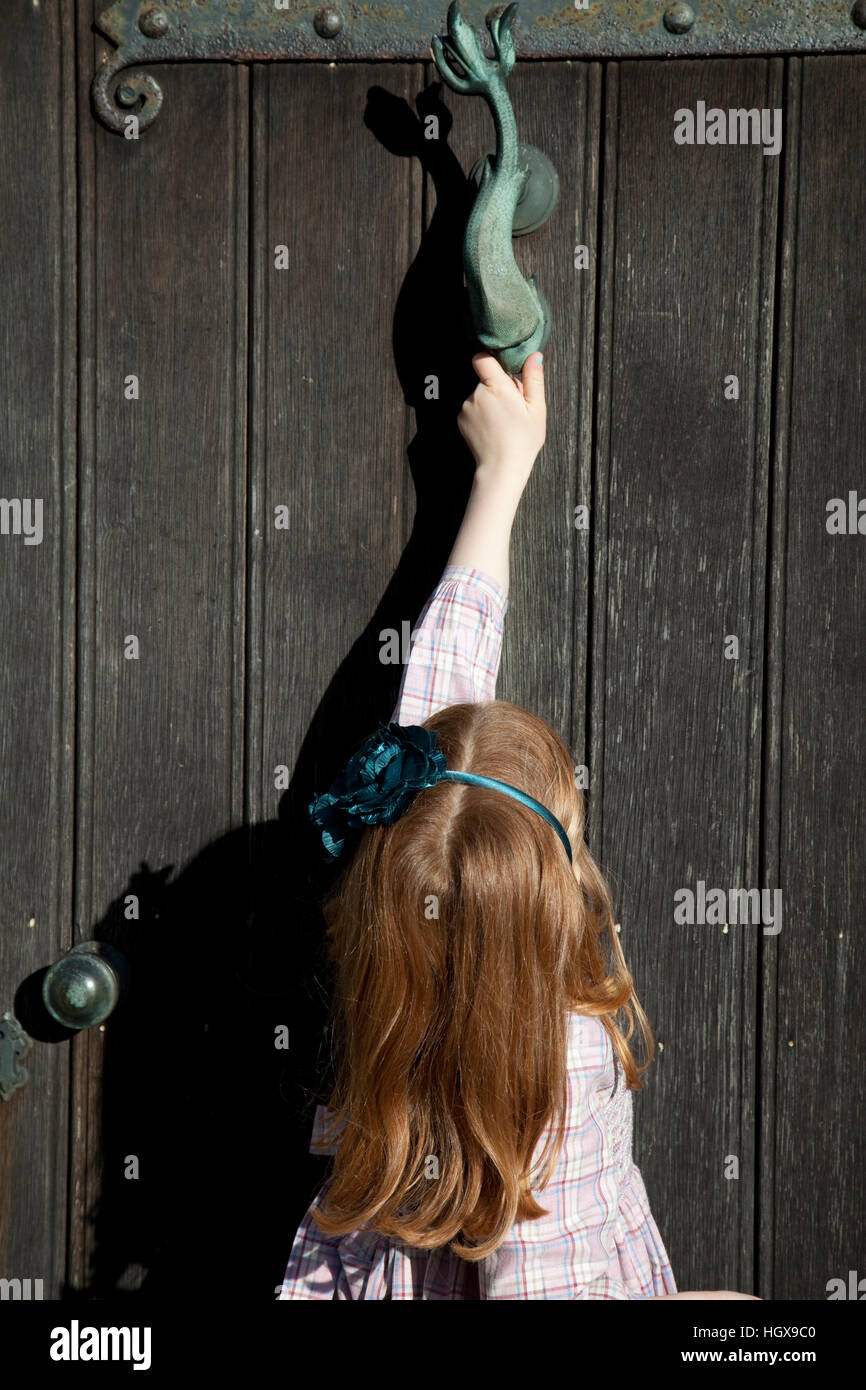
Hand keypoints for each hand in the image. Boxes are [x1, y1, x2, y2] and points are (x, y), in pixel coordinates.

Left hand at [457, 351, 545, 497]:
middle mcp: (476, 394)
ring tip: (503, 421)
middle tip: (512, 408)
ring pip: (479, 394)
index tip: (501, 370)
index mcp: (497, 387)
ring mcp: (466, 407)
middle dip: (498, 387)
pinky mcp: (460, 419)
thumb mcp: (536, 409)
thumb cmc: (522, 440)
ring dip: (489, 401)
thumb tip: (534, 355)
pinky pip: (472, 408)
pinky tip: (492, 428)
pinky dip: (481, 414)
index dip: (491, 360)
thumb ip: (533, 379)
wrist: (501, 468)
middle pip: (485, 379)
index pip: (482, 358)